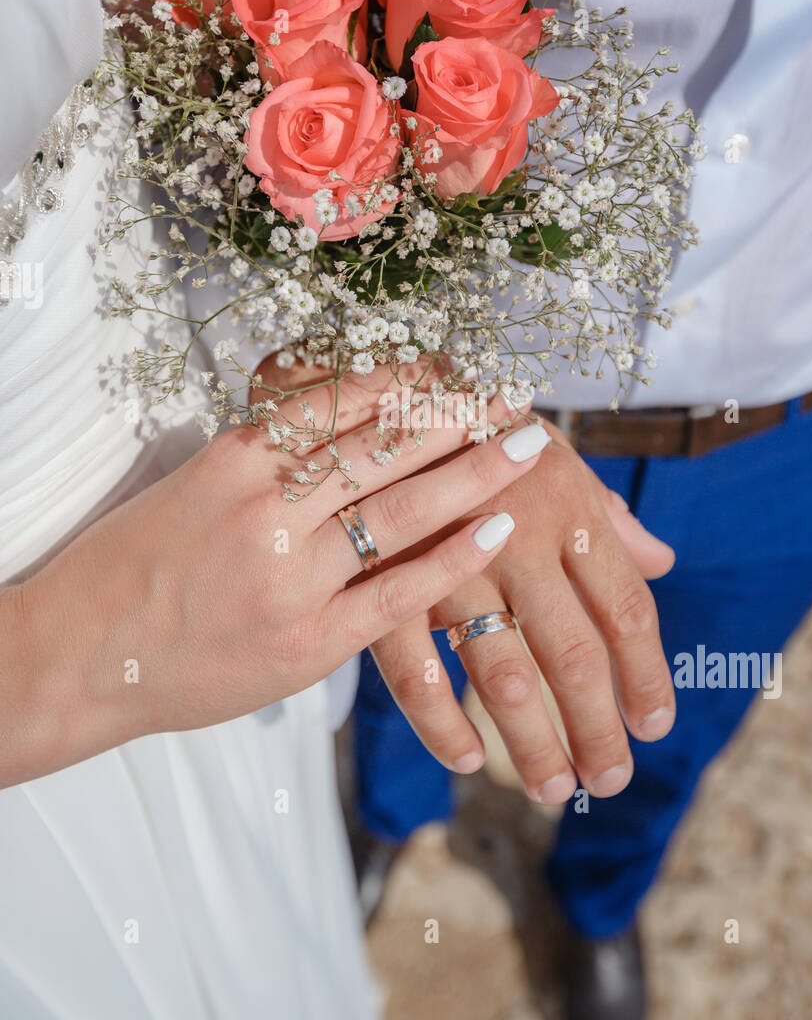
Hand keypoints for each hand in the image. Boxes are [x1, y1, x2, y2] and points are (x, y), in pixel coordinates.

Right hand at [0, 365, 546, 787]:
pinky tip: (497, 532)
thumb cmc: (128, 570)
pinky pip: (397, 596)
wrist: (77, 657)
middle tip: (516, 391)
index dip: (410, 378)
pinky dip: (452, 562)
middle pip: (386, 446)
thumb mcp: (190, 487)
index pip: (342, 402)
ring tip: (527, 446)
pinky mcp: (308, 643)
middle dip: (460, 414)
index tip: (456, 361)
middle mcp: (268, 509)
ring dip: (474, 473)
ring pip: (403, 511)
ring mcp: (292, 578)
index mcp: (236, 460)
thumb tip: (341, 425)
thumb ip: (265, 460)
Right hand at [368, 419, 676, 802]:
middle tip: (610, 780)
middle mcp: (517, 536)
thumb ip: (603, 513)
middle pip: (574, 654)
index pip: (625, 608)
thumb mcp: (548, 453)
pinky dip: (440, 723)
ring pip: (502, 674)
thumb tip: (661, 561)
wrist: (373, 384)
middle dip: (597, 728)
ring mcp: (449, 560)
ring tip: (553, 790)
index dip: (646, 674)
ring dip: (532, 743)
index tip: (655, 724)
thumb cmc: (473, 423)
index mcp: (566, 504)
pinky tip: (465, 759)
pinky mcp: (386, 579)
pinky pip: (416, 670)